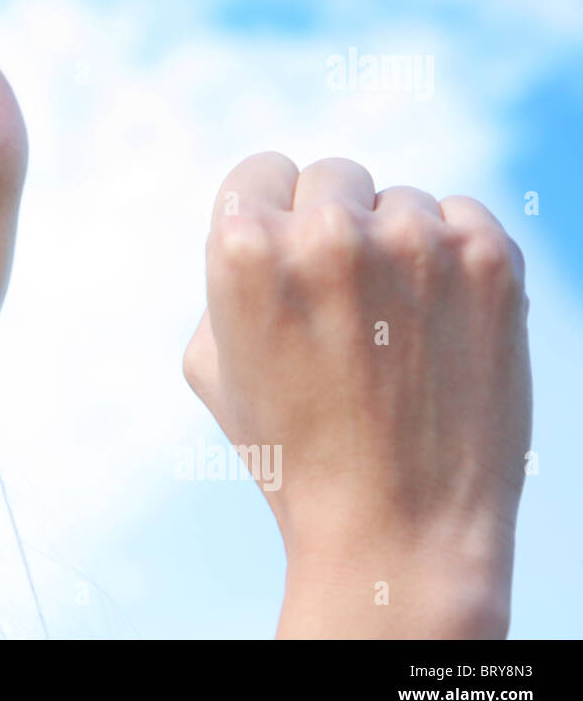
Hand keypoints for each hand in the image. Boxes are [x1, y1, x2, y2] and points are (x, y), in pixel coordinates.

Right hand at [183, 152, 531, 636]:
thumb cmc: (291, 453)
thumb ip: (226, 278)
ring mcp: (415, 241)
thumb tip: (265, 226)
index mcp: (243, 249)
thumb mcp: (211, 364)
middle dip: (331, 225)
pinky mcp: (489, 259)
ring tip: (392, 331)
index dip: (267, 217)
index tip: (286, 259)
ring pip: (398, 202)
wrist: (398, 528)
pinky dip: (450, 259)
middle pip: (331, 176)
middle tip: (342, 303)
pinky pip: (460, 218)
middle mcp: (328, 230)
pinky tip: (437, 325)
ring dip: (393, 247)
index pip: (258, 171)